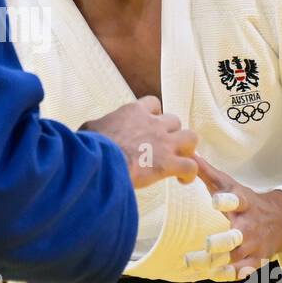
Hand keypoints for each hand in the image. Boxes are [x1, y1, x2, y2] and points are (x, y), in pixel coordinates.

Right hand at [80, 96, 198, 189]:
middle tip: (163, 146)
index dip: (154, 114)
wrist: (101, 162)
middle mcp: (153, 124)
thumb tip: (90, 130)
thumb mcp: (90, 128)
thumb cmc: (91, 145)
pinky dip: (189, 173)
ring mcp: (164, 143)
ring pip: (191, 138)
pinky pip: (191, 166)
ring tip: (179, 159)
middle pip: (175, 121)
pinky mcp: (169, 164)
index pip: (153, 103)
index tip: (149, 125)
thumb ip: (99, 125)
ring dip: (187, 149)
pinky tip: (182, 179)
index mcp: (134, 111)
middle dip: (171, 133)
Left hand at [186, 154, 281, 279]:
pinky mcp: (255, 259)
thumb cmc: (245, 200)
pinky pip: (244, 270)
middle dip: (224, 241)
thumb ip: (207, 172)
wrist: (280, 220)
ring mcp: (253, 244)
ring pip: (236, 256)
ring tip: (194, 264)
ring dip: (216, 262)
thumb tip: (188, 154)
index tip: (215, 201)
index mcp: (243, 203)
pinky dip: (230, 274)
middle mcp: (249, 225)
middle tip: (209, 244)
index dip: (227, 201)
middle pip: (238, 235)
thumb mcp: (230, 185)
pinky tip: (213, 275)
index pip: (237, 200)